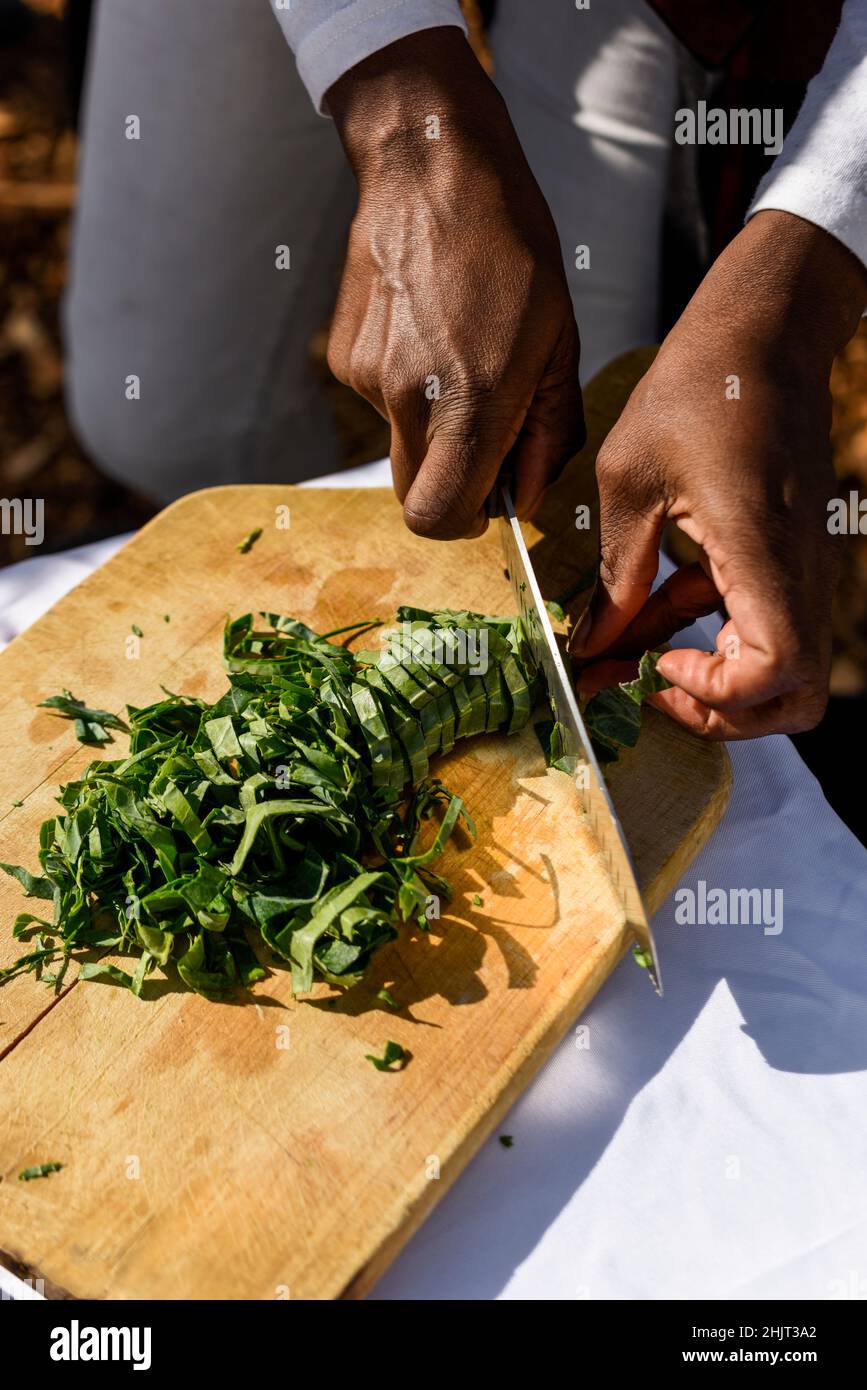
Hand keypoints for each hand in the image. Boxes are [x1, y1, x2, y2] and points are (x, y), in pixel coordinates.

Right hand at [325, 30, 584, 539]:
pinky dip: (406, 388)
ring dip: (430, 425)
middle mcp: (409, 399)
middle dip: (447, 482)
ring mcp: (367, 380)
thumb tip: (525, 499)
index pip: (439, 516)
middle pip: (413, 495)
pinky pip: (378, 404)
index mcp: (471, 400)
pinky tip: (427, 332)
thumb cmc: (511, 248)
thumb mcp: (558, 341)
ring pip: (399, 444)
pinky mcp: (342, 359)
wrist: (430, 168)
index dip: (464, 523)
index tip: (486, 501)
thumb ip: (546, 432)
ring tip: (459, 353)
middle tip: (483, 431)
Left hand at [570, 211, 866, 738]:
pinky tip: (663, 602)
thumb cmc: (699, 388)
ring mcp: (808, 568)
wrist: (764, 333)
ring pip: (787, 668)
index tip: (659, 664)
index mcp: (763, 552)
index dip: (718, 694)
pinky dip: (720, 634)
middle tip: (658, 686)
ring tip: (647, 645)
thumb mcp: (629, 481)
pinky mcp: (798, 559)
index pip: (777, 671)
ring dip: (717, 676)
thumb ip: (616, 573)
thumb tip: (590, 642)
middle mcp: (802, 572)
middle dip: (725, 713)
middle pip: (797, 696)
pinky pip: (771, 624)